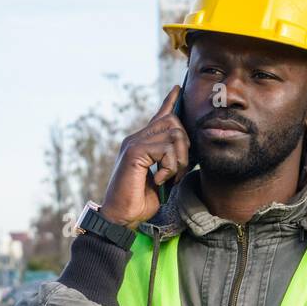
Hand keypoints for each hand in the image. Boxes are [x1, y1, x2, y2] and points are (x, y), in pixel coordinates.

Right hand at [99, 85, 190, 227]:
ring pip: (173, 135)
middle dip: (185, 147)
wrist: (121, 217)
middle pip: (174, 122)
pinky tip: (158, 180)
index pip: (159, 117)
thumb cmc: (139, 202)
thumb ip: (169, 163)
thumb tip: (184, 154)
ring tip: (168, 178)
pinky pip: (165, 149)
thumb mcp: (161, 180)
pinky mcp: (134, 152)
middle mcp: (136, 138)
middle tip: (178, 171)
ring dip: (178, 161)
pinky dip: (168, 168)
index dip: (169, 102)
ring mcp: (134, 143)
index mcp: (141, 143)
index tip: (178, 89)